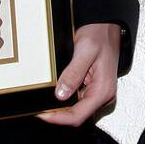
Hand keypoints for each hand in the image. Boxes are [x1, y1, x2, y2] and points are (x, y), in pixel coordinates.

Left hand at [38, 0, 119, 126]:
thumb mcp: (85, 51)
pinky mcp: (94, 88)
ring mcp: (98, 93)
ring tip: (44, 98)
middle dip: (56, 113)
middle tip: (38, 106)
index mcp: (103, 91)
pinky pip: (78, 99)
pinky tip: (55, 90)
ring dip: (60, 106)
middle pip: (76, 115)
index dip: (57, 118)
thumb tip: (60, 95)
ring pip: (76, 109)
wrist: (107, 25)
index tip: (40, 114)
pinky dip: (65, 98)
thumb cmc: (99, 34)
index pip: (77, 116)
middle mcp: (103, 96)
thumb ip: (73, 73)